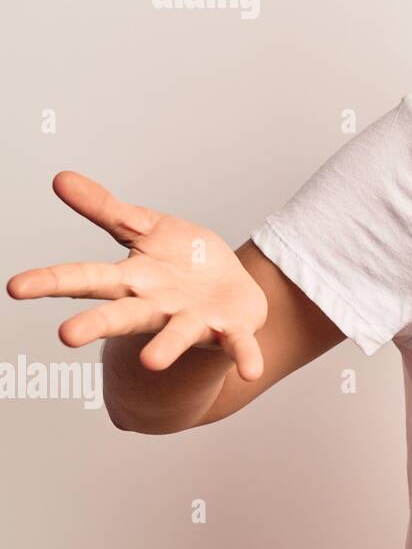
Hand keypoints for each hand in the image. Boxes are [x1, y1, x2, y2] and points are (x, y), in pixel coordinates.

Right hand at [7, 171, 268, 379]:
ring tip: (151, 361)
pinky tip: (251, 370)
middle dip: (95, 324)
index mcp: (132, 280)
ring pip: (176, 334)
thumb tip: (60, 178)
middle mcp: (155, 307)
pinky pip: (237, 345)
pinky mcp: (229, 330)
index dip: (51, 281)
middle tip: (66, 335)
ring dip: (165, 348)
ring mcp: (191, 321)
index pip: (85, 278)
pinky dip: (244, 356)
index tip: (15, 286)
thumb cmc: (181, 261)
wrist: (230, 292)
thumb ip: (106, 209)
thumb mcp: (146, 227)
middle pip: (120, 314)